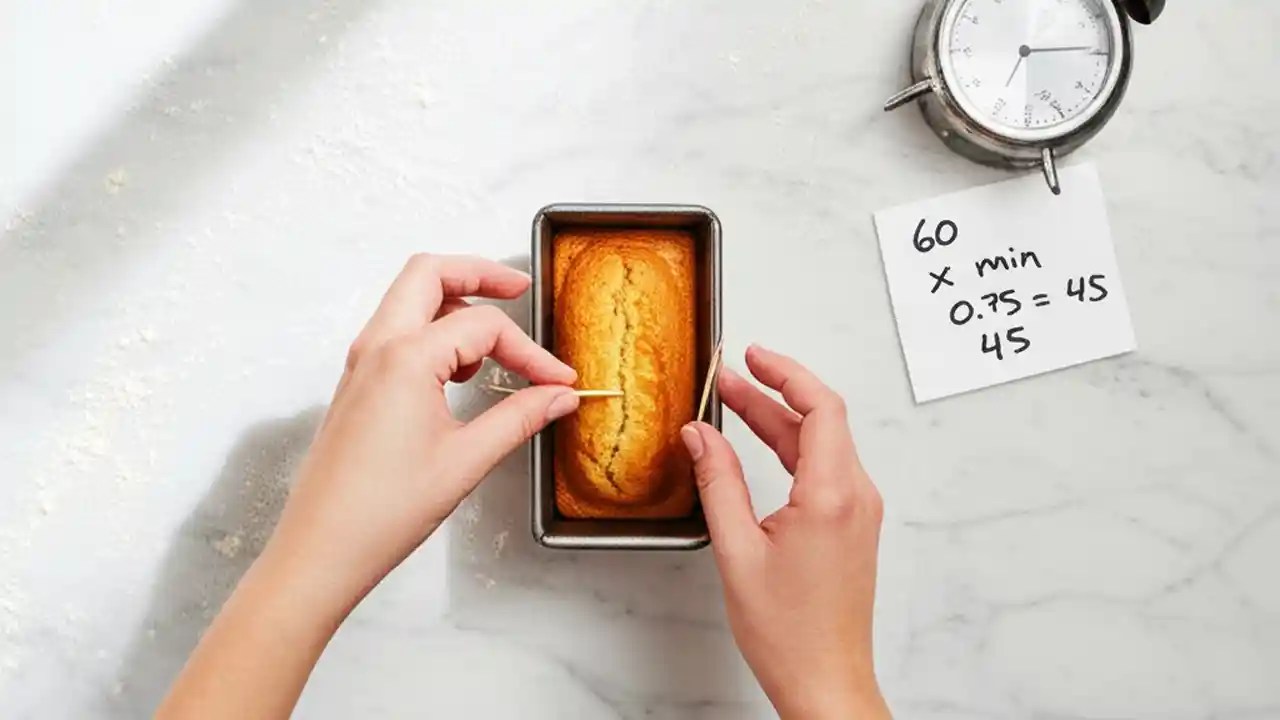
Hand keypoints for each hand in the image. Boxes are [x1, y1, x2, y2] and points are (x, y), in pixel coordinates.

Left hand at [160, 254, 579, 718]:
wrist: (320, 550)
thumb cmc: (382, 511)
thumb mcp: (467, 460)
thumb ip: (519, 418)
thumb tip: (559, 396)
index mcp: (405, 358)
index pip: (484, 326)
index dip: (530, 351)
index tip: (557, 381)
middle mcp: (377, 348)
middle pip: (429, 273)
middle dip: (479, 273)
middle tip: (520, 289)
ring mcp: (361, 364)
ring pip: (408, 299)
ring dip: (453, 302)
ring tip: (493, 344)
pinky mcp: (356, 385)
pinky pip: (396, 333)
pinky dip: (432, 332)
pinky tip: (459, 372)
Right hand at [680, 345, 889, 719]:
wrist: (825, 679)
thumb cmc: (789, 632)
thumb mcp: (737, 551)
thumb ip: (718, 483)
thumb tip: (700, 435)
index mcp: (831, 496)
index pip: (820, 407)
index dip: (786, 372)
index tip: (752, 356)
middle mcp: (855, 496)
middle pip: (819, 420)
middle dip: (772, 393)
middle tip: (727, 378)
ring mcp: (858, 511)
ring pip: (822, 443)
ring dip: (780, 419)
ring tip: (734, 402)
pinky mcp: (851, 525)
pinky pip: (825, 468)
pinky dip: (791, 446)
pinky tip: (760, 444)